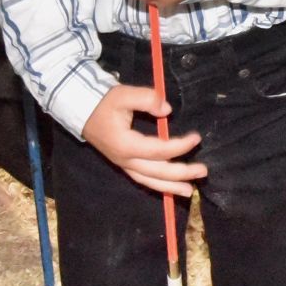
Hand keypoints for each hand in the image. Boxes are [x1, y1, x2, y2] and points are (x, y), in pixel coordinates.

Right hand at [82, 83, 205, 196]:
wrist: (82, 110)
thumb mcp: (123, 94)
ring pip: (149, 181)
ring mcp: (123, 164)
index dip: (180, 146)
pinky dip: (158, 185)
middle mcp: (125, 160)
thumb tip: (167, 110)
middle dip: (181, 173)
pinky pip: (143, 179)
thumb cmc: (104, 103)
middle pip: (157, 172)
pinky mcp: (124, 164)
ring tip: (190, 191)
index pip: (159, 151)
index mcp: (126, 145)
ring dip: (171, 187)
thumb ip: (146, 99)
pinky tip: (172, 187)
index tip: (197, 138)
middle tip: (203, 171)